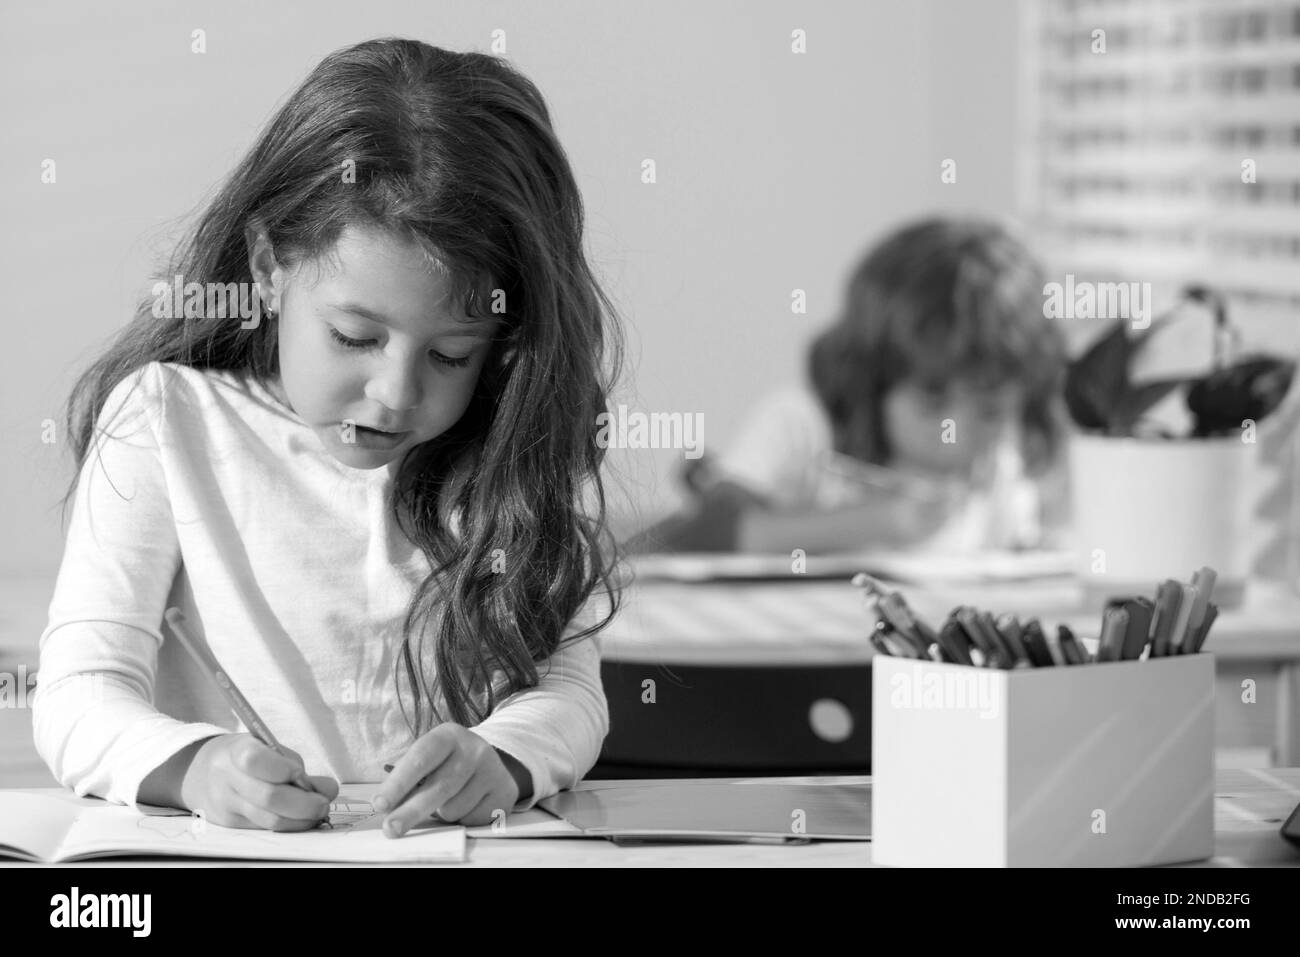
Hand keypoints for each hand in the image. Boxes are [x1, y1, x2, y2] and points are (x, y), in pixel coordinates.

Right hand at [179, 733, 337, 830]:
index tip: (301, 773)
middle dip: (304, 804)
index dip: (283, 770)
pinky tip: (301, 818)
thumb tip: (329, 790)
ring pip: (270, 820)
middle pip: (268, 798)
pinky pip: (266, 828)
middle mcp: (228, 779)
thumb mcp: (267, 747)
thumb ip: (296, 766)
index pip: (255, 761)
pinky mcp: (232, 825)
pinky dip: (290, 825)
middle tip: (324, 803)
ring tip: (317, 812)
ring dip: (301, 819)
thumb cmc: (245, 755)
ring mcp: (227, 806)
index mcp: (237, 751)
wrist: (200, 772)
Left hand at [373, 724, 526, 835]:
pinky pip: (471, 820)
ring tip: (446, 801)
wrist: (490, 763)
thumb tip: (389, 809)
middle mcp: (474, 749)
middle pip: (438, 788)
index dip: (399, 783)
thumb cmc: (447, 763)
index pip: (420, 759)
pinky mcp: (505, 792)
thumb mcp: (429, 759)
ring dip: (441, 815)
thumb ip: (410, 780)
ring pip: (454, 809)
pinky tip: (466, 805)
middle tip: (391, 828)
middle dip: (411, 811)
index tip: (380, 804)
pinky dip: (461, 820)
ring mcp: (492, 770)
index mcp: (448, 736)